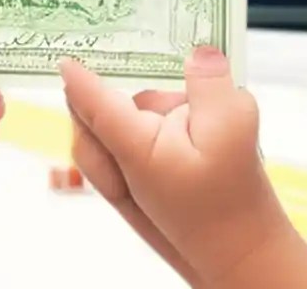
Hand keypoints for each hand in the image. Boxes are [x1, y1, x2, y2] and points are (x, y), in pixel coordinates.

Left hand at [61, 46, 306, 287]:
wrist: (242, 255)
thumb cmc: (234, 200)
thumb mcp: (233, 124)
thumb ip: (209, 82)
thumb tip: (197, 52)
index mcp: (135, 147)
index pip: (92, 102)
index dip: (78, 77)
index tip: (64, 58)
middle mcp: (121, 166)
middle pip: (99, 114)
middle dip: (112, 92)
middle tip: (133, 68)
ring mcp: (127, 183)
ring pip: (122, 127)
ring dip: (146, 113)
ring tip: (198, 119)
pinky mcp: (139, 191)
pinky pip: (131, 149)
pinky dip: (150, 133)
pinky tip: (193, 137)